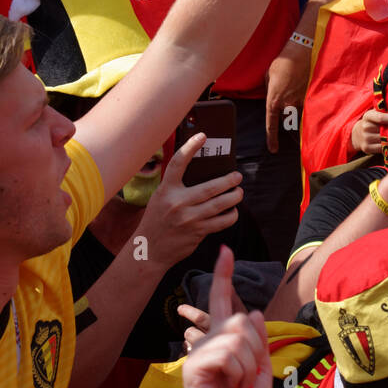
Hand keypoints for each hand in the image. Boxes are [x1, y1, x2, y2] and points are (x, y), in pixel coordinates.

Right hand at [134, 132, 242, 268]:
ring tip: (239, 192)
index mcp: (166, 190)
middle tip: (237, 176)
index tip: (202, 136)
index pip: (178, 163)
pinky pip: (222, 221)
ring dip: (235, 197)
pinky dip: (231, 215)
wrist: (149, 250)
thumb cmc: (157, 220)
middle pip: (211, 187)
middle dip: (229, 180)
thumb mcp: (160, 198)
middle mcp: (178, 203)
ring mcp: (189, 219)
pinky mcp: (198, 232)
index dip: (190, 147)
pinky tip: (232, 211)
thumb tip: (205, 173)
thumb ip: (177, 186)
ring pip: (221, 204)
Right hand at [182, 246, 272, 387]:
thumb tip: (250, 310)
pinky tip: (233, 385)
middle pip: (240, 320)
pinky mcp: (194, 366)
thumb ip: (257, 339)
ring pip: (237, 336)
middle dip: (255, 348)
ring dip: (249, 364)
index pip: (223, 301)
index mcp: (222, 338)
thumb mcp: (260, 366)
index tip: (226, 250)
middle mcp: (207, 340)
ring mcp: (198, 353)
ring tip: (241, 382)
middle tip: (249, 374)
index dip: (224, 275)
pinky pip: (227, 353)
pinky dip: (240, 371)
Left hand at [265, 39, 308, 153]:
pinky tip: (306, 90)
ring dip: (297, 108)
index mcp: (273, 101)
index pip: (271, 125)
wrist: (300, 53)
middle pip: (287, 121)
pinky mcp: (311, 95)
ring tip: (298, 93)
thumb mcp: (268, 77)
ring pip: (298, 112)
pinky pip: (307, 104)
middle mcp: (288, 105)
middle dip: (287, 118)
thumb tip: (273, 97)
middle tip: (288, 104)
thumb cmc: (281, 63)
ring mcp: (301, 101)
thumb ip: (269, 90)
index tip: (273, 149)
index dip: (271, 139)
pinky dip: (307, 101)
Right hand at [350, 108, 387, 155]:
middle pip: (385, 130)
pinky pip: (382, 148)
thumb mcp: (375, 113)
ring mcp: (366, 138)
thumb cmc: (371, 122)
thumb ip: (385, 110)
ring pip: (385, 139)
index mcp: (368, 116)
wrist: (357, 134)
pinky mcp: (367, 148)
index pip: (381, 118)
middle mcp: (366, 127)